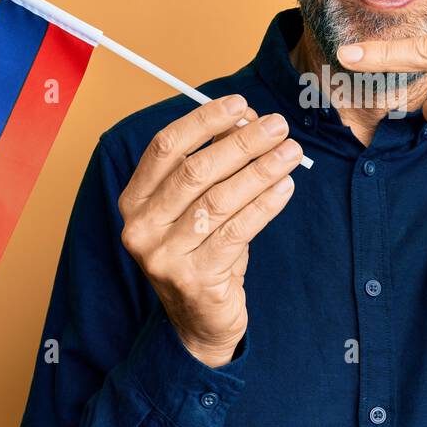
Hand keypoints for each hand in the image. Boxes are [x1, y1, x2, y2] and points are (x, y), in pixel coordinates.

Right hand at [117, 95, 303, 366]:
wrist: (199, 321)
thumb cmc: (201, 252)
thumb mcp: (196, 207)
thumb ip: (213, 164)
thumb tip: (246, 119)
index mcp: (135, 200)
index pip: (165, 147)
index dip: (204, 121)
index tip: (240, 104)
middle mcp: (142, 227)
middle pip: (195, 170)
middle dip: (242, 142)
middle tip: (278, 125)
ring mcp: (165, 256)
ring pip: (219, 200)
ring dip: (260, 170)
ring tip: (291, 151)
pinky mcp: (196, 278)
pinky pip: (238, 231)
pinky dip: (265, 204)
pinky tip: (286, 186)